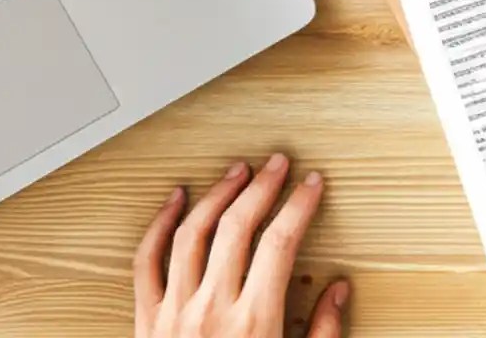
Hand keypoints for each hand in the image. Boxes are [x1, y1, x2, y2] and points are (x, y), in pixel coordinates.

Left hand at [134, 154, 348, 337]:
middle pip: (237, 227)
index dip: (299, 205)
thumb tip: (339, 291)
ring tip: (236, 173)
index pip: (280, 242)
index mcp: (254, 323)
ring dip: (216, 195)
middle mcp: (211, 310)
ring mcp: (174, 313)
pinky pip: (147, 261)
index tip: (311, 185)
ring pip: (191, 233)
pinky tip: (175, 202)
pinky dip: (159, 225)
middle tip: (278, 165)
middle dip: (262, 188)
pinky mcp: (146, 322)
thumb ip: (323, 334)